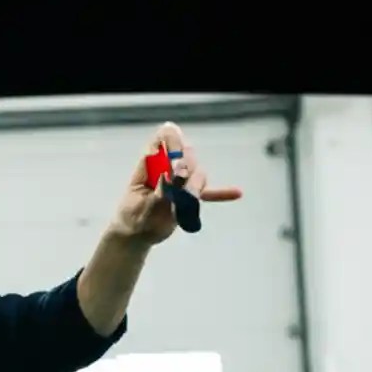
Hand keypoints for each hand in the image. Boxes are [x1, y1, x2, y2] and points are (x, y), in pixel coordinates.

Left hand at [109, 121, 242, 244]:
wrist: (137, 235)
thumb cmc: (134, 217)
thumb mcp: (143, 205)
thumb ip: (160, 190)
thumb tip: (172, 174)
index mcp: (150, 162)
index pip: (165, 137)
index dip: (174, 142)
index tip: (174, 161)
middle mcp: (167, 167)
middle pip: (186, 153)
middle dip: (186, 167)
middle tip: (178, 182)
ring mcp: (180, 181)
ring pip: (198, 173)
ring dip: (196, 186)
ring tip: (187, 200)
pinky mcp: (189, 196)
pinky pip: (209, 192)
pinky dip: (221, 193)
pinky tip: (238, 193)